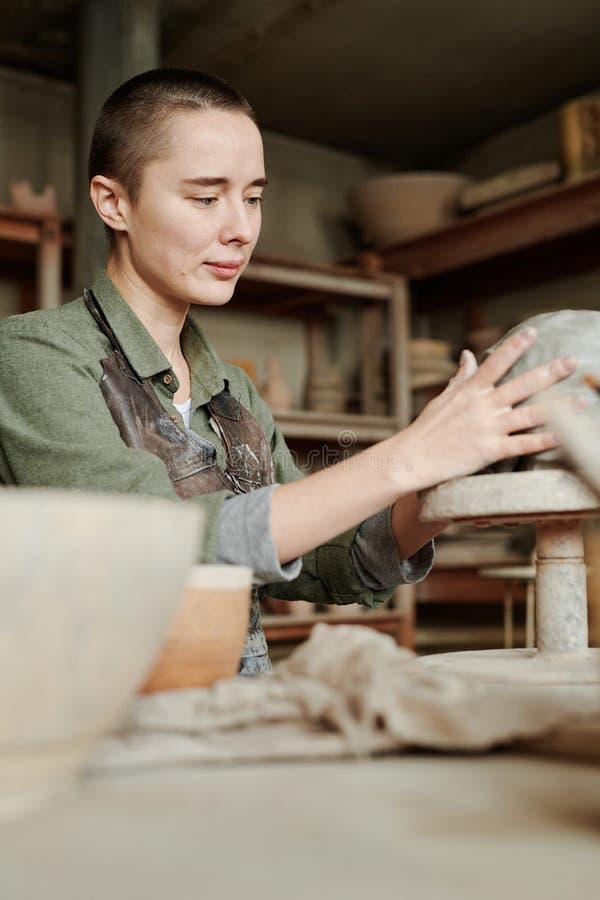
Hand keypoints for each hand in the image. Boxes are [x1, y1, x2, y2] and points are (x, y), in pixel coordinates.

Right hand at [399, 327, 576, 490]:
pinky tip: (565, 437)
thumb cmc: (427, 429)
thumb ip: (461, 377)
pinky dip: (545, 441)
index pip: (496, 363)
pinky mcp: (490, 450)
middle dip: (549, 372)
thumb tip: (468, 355)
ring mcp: (488, 428)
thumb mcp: (443, 398)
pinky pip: (523, 445)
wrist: (413, 457)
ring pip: (530, 414)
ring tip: (581, 399)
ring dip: (559, 407)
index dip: (514, 346)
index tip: (533, 332)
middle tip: (572, 362)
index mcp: (471, 392)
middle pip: (522, 385)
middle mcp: (483, 406)